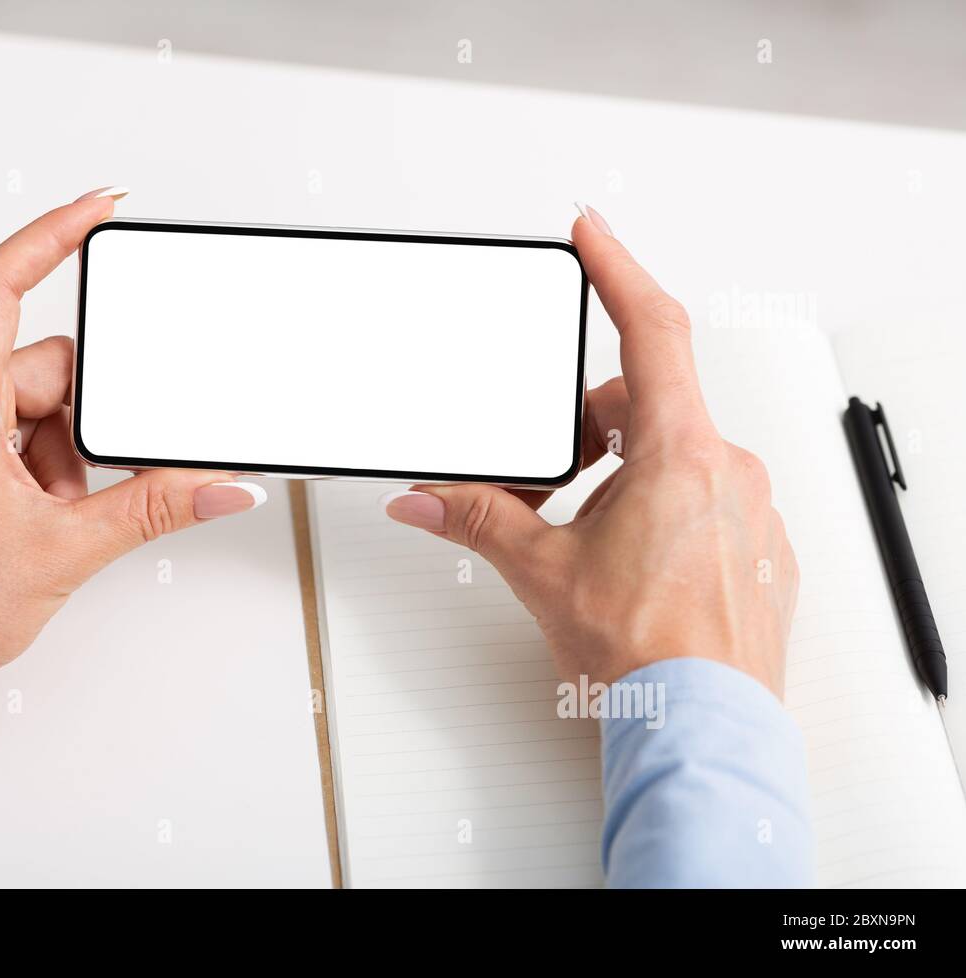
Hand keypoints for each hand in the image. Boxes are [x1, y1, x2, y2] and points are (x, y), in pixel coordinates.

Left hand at [0, 190, 266, 702]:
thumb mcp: (67, 549)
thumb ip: (155, 508)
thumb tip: (222, 488)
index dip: (51, 234)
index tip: (99, 208)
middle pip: (42, 366)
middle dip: (83, 423)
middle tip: (86, 484)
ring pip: (32, 406)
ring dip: (63, 456)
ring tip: (55, 517)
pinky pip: (12, 434)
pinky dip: (42, 469)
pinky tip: (42, 517)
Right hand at [383, 205, 797, 696]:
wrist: (704, 730)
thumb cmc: (645, 657)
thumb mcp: (543, 572)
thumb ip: (478, 519)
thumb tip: (424, 499)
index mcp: (679, 456)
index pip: (651, 330)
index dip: (616, 269)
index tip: (591, 233)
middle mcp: (727, 471)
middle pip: (645, 404)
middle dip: (586, 431)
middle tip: (545, 482)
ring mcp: (749, 510)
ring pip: (673, 454)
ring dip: (620, 475)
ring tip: (584, 536)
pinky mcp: (757, 547)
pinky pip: (704, 496)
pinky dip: (659, 508)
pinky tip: (629, 560)